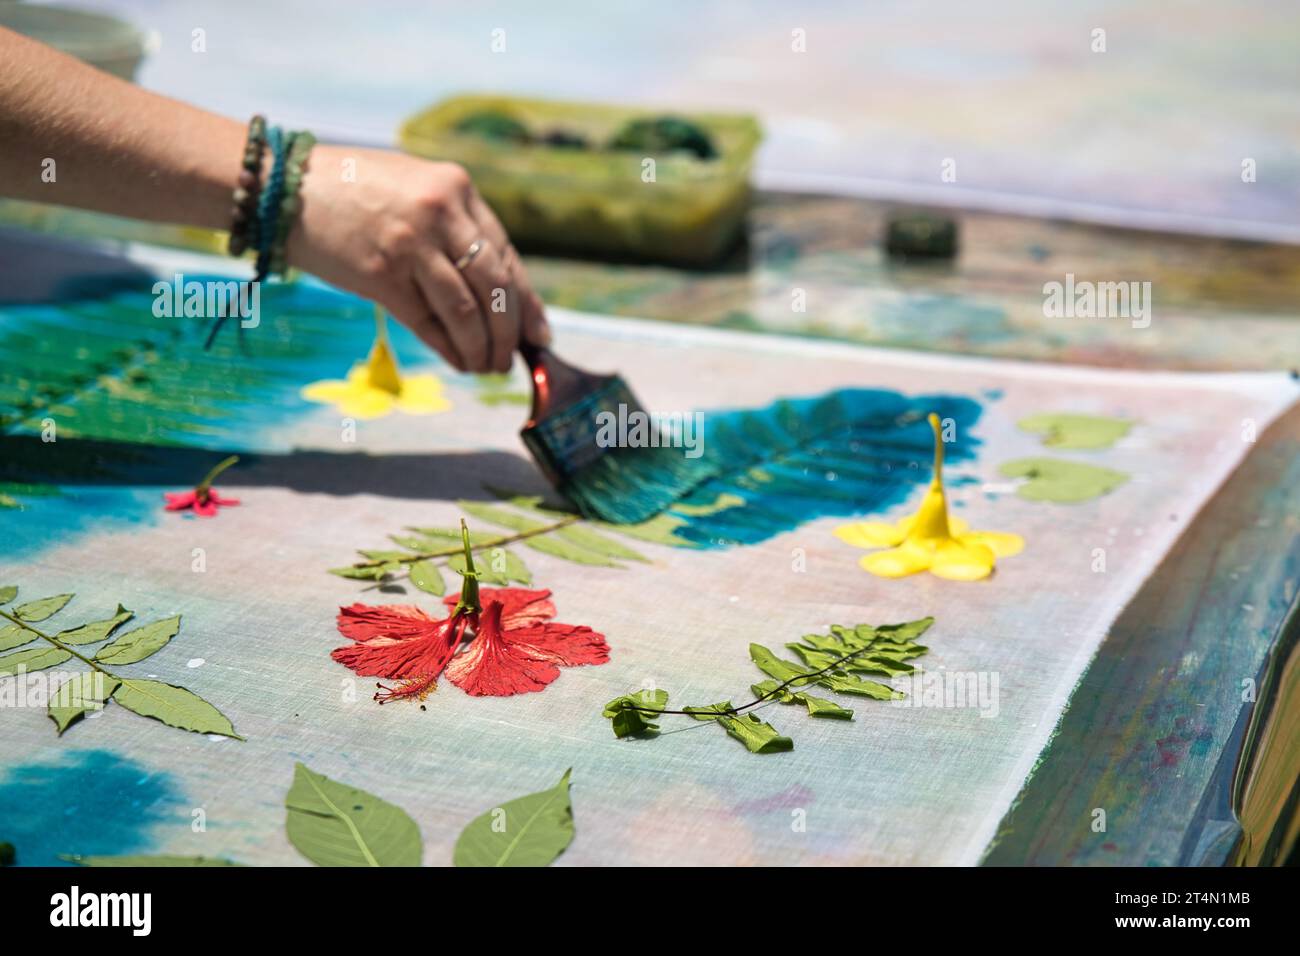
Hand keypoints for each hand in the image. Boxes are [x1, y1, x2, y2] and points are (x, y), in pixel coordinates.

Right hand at [287, 144, 549, 372]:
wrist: (283, 188)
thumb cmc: (352, 191)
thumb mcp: (414, 187)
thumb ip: (454, 225)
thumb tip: (495, 290)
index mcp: (456, 187)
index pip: (506, 254)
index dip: (526, 300)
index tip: (539, 332)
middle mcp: (440, 212)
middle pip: (494, 286)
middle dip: (509, 331)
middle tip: (512, 358)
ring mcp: (410, 244)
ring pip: (466, 311)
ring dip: (481, 348)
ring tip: (486, 367)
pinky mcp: (381, 276)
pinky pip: (428, 323)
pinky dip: (449, 348)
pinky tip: (459, 362)